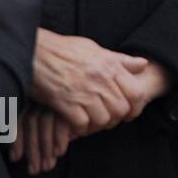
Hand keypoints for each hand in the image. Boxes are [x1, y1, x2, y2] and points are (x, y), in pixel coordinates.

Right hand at [9, 64, 169, 175]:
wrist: (33, 50)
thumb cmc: (64, 50)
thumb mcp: (95, 49)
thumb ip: (120, 60)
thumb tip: (143, 64)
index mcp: (109, 65)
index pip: (136, 93)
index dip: (135, 107)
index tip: (128, 113)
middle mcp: (100, 79)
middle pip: (121, 109)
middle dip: (115, 118)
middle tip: (106, 119)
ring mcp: (83, 91)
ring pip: (103, 119)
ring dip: (97, 124)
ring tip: (90, 121)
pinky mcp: (65, 102)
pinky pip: (82, 124)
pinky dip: (80, 128)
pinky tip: (75, 123)